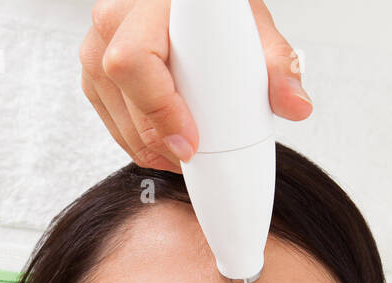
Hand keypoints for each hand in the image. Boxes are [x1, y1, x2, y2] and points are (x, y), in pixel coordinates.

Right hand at [79, 0, 311, 171]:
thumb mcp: (254, 29)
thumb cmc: (221, 12)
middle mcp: (116, 17)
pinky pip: (105, 110)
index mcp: (153, 2)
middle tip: (191, 157)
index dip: (159, 109)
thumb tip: (297, 106)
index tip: (189, 142)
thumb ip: (277, 66)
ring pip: (107, 104)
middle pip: (117, 87)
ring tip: (182, 155)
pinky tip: (162, 144)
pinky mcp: (94, 65)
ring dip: (142, 142)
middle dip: (154, 137)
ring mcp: (98, 41)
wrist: (196, 7)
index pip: (133, 60)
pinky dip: (132, 136)